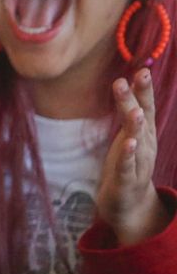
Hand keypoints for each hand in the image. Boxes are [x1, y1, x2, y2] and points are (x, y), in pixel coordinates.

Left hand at [95, 69, 168, 245]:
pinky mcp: (126, 180)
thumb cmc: (127, 164)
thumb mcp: (129, 135)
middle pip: (143, 119)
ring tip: (135, 111)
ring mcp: (138, 163)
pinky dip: (129, 155)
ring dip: (136, 126)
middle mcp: (145, 146)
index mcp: (144, 134)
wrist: (130, 204)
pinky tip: (129, 144)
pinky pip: (128, 166)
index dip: (144, 90)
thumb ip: (129, 111)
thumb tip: (126, 82)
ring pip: (137, 141)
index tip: (141, 70)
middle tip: (136, 78)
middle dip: (139, 99)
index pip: (146, 108)